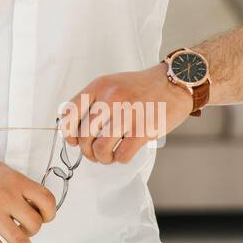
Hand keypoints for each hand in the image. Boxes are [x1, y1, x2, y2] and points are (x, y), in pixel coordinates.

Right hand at [0, 143, 56, 242]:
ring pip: (21, 241)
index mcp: (14, 180)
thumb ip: (16, 186)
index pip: (46, 201)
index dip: (50, 213)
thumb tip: (31, 207)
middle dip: (34, 230)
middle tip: (27, 230)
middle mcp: (5, 197)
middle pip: (35, 224)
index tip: (46, 217)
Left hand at [58, 64, 190, 165]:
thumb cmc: (141, 88)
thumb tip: (74, 130)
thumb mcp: (112, 84)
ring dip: (102, 158)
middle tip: (94, 153)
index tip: (72, 140)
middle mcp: (110, 98)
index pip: (70, 113)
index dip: (67, 132)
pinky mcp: (144, 129)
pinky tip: (123, 153)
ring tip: (108, 156)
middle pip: (84, 136)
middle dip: (86, 150)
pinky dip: (120, 159)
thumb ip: (93, 102)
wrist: (174, 83)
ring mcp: (128, 114)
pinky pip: (122, 155)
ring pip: (100, 149)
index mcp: (99, 86)